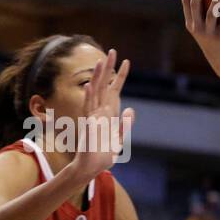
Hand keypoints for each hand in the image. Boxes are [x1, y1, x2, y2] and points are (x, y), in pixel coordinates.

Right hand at [67, 49, 131, 183]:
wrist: (90, 167)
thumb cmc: (102, 154)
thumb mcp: (119, 138)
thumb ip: (125, 124)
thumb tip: (131, 109)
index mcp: (107, 114)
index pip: (114, 90)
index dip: (120, 76)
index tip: (126, 62)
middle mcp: (98, 112)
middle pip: (103, 86)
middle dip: (108, 69)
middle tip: (112, 52)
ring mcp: (92, 117)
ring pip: (95, 93)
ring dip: (98, 78)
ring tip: (100, 62)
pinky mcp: (89, 125)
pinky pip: (89, 109)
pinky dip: (90, 97)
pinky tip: (91, 85)